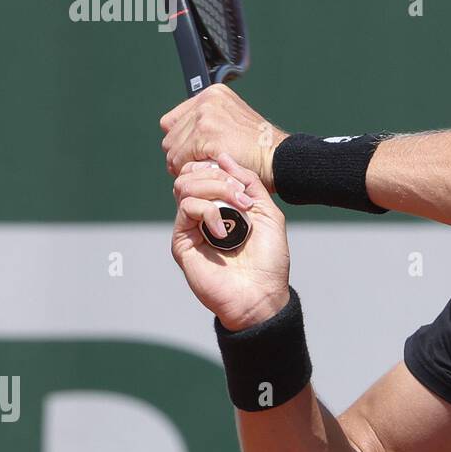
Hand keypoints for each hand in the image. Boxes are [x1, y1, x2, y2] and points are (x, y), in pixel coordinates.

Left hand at [160, 84, 289, 192]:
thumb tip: (181, 137)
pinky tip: (206, 172)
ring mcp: (206, 116)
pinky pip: (179, 158)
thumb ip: (209, 123)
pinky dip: (189, 170)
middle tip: (198, 165)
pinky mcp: (206, 134)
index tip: (192, 153)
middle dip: (180, 153)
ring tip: (204, 169)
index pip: (174, 120)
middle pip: (170, 134)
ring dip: (183, 164)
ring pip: (171, 148)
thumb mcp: (233, 124)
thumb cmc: (260, 149)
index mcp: (213, 94)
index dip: (181, 140)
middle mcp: (207, 101)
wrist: (279, 159)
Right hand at [171, 152, 291, 330]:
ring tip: (237, 208)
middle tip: (242, 196)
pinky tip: (224, 230)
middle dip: (219, 177)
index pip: (204, 171)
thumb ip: (248, 183)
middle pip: (191, 174)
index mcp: (220, 205)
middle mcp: (202, 213)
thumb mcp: (266, 211)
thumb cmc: (268, 259)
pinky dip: (208, 211)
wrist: (262, 294)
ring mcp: (190, 227)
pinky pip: (186, 209)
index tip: (243, 184)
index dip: (220, 168)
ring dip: (215, 189)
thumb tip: (222, 157)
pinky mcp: (182, 242)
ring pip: (185, 186)